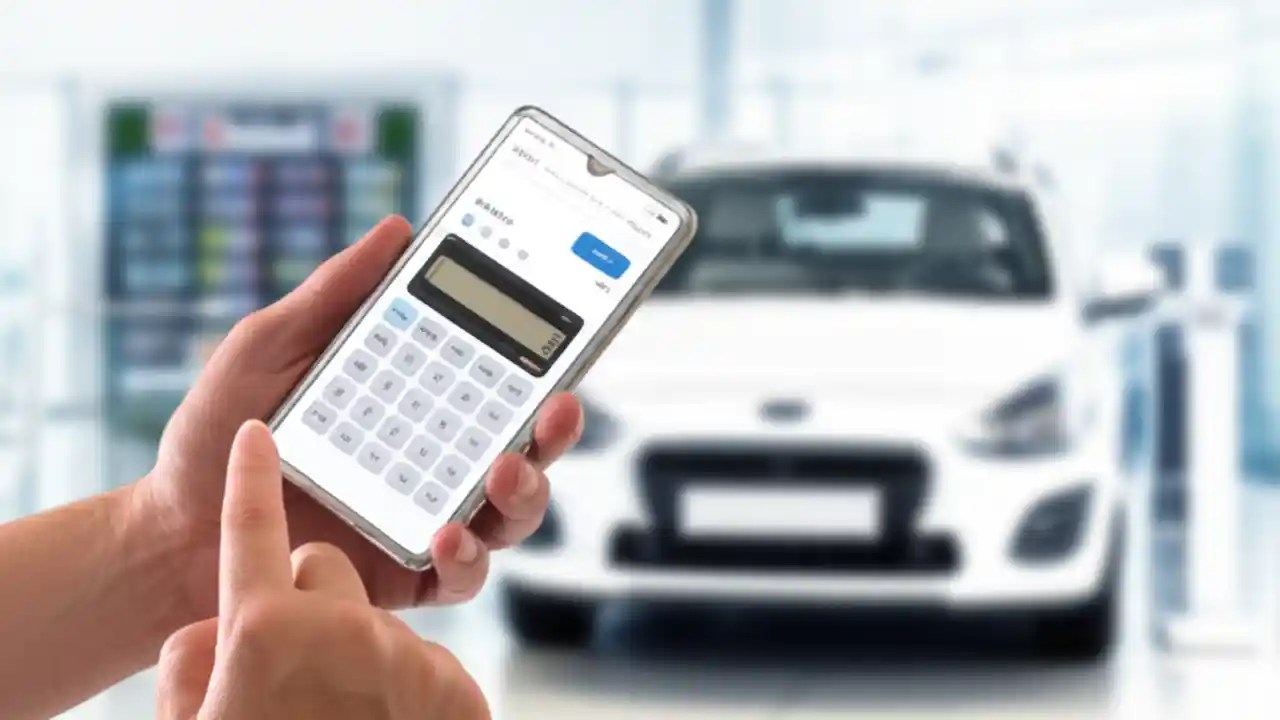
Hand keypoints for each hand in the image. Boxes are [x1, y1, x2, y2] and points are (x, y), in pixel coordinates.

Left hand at [135, 216, 582, 617]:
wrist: (175, 527)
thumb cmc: (226, 431)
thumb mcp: (269, 346)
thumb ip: (333, 294)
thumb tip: (396, 229)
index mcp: (417, 403)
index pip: (498, 382)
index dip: (540, 364)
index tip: (562, 338)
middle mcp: (435, 462)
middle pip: (524, 447)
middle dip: (556, 430)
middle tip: (559, 409)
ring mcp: (426, 519)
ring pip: (509, 514)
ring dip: (525, 491)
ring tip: (503, 470)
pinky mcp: (406, 576)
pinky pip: (461, 574)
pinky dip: (466, 557)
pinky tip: (445, 534)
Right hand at [157, 421, 489, 719]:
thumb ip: (193, 661)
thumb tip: (217, 628)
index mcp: (263, 630)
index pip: (251, 531)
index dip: (251, 480)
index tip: (257, 435)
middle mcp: (342, 628)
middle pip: (328, 571)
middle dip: (312, 603)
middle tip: (295, 669)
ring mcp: (407, 658)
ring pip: (382, 622)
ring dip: (363, 656)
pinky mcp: (458, 690)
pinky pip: (427, 662)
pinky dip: (410, 691)